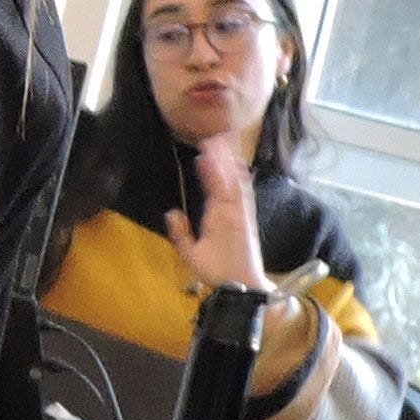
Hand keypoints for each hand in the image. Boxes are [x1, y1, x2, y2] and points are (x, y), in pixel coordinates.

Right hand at [164, 131, 268, 291]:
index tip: (204, 151)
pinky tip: (237, 165)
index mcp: (221, 218)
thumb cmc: (218, 272)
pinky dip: (240, 174)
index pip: (217, 187)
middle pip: (230, 177)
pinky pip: (245, 190)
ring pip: (239, 180)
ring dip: (232, 160)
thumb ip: (181, 234)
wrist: (245, 284)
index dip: (212, 168)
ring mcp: (243, 212)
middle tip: (214, 135)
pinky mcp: (248, 216)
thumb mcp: (192, 257)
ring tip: (225, 142)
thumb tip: (171, 212)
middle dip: (223, 156)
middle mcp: (235, 211)